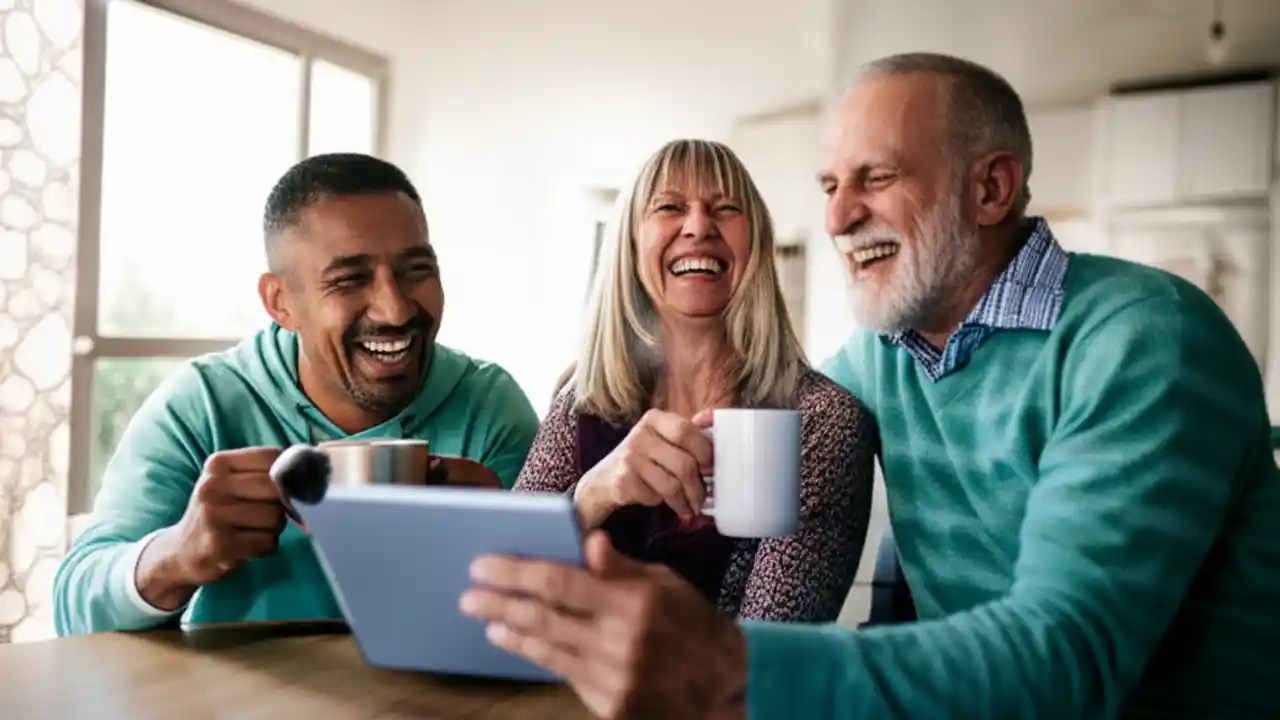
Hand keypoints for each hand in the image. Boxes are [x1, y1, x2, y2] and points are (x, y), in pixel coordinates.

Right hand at [136, 447, 286, 609]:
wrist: (180, 551)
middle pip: (278, 488)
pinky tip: (248, 545)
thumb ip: (263, 470)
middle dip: (282, 504)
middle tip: (268, 513)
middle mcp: (212, 487)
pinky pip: (267, 543)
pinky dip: (265, 547)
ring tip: (254, 530)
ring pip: (275, 517)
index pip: (272, 456)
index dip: (289, 472)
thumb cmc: (217, 511)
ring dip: (274, 528)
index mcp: (218, 464)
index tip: (288, 484)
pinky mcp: (220, 546)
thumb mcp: (229, 481)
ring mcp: (214, 517)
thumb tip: (312, 461)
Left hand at [460, 531, 747, 719]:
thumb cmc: (694, 625)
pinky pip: (563, 673)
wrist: (727, 685)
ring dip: (510, 631)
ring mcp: (613, 677)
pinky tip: (520, 642)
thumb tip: (588, 541)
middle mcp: (619, 641)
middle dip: (498, 603)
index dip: (515, 573)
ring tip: (487, 619)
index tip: (483, 565)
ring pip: (545, 649)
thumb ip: (620, 567)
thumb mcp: (665, 584)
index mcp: (633, 602)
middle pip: (541, 617)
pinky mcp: (610, 704)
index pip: (558, 582)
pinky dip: (537, 655)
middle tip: (468, 594)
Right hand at [574, 409, 712, 526]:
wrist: (603, 481)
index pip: (687, 430)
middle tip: (703, 497)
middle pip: (684, 463)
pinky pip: (655, 497)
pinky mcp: (623, 481)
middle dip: (698, 486)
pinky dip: (663, 504)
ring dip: (685, 502)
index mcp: (654, 419)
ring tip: (689, 508)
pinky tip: (662, 503)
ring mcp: (629, 457)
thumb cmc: (642, 459)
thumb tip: (714, 420)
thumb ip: (688, 432)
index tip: (710, 468)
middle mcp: (639, 435)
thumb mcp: (662, 438)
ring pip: (672, 485)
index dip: (704, 452)